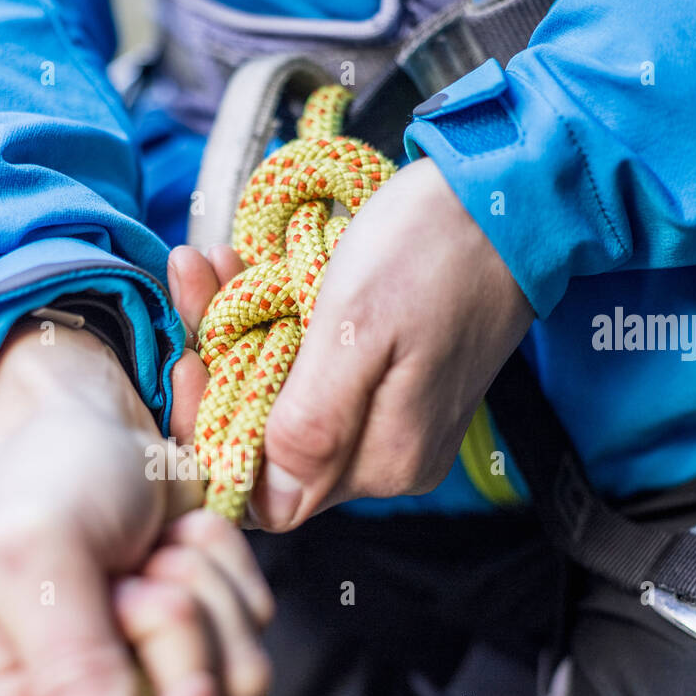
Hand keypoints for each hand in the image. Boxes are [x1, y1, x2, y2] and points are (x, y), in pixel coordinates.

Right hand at [0, 323, 272, 695]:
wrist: (100, 417)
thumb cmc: (49, 475)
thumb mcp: (41, 552)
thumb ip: (68, 666)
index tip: (170, 688)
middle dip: (181, 660)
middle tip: (147, 585)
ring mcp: (137, 682)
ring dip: (208, 608)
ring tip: (156, 553)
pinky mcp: (193, 645)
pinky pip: (253, 645)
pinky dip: (231, 587)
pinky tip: (181, 545)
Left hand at [169, 157, 534, 530]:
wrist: (508, 196)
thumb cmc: (436, 248)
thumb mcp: (358, 327)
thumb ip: (313, 421)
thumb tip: (267, 498)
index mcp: (382, 459)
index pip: (266, 497)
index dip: (213, 444)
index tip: (187, 367)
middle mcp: (387, 458)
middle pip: (268, 446)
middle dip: (217, 370)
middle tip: (195, 288)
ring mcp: (390, 424)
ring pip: (282, 404)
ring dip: (237, 339)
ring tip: (216, 266)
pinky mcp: (390, 387)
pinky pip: (310, 376)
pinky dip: (273, 329)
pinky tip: (251, 272)